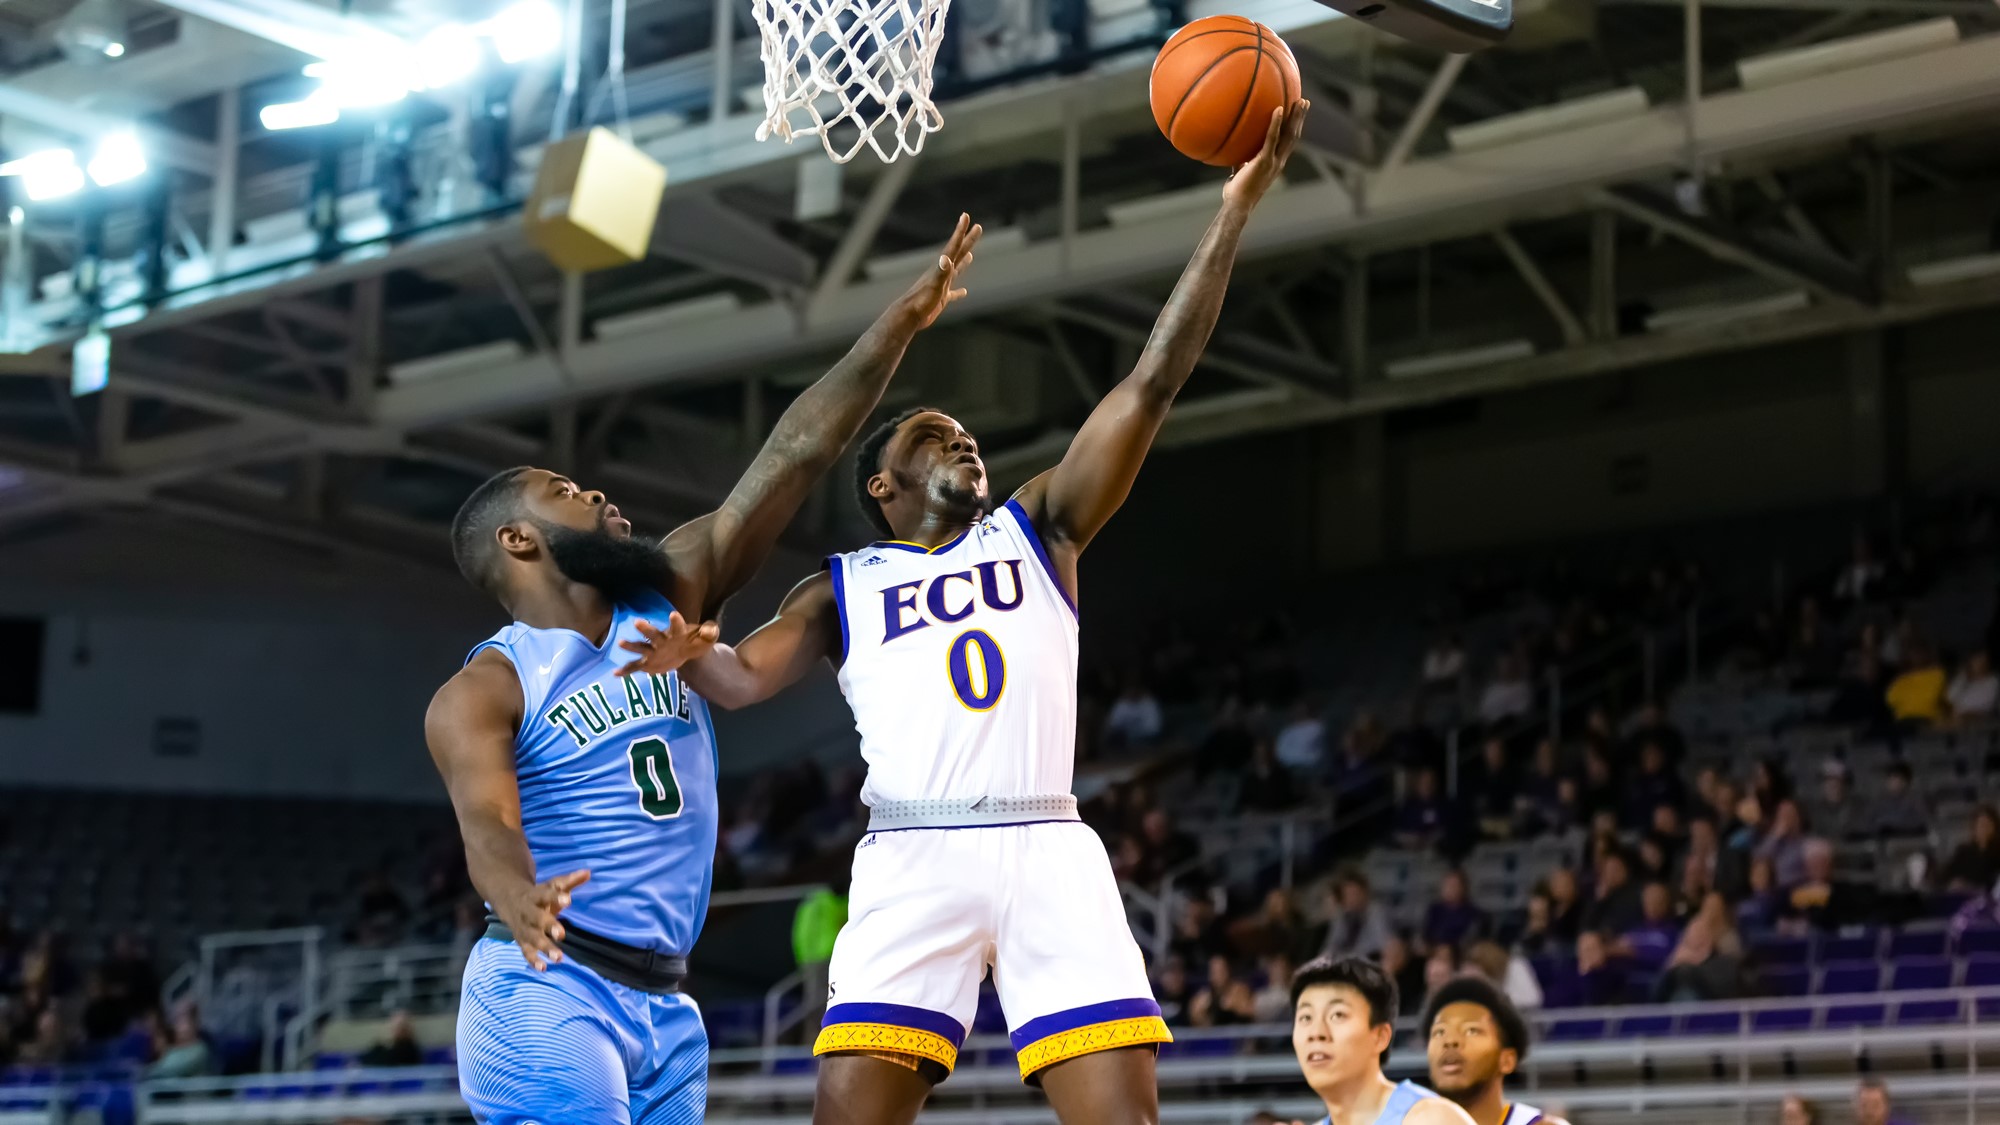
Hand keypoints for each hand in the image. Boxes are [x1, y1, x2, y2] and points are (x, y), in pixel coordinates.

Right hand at [496, 869, 589, 970]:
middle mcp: (528, 913)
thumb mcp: (551, 886)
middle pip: (537, 919)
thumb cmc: (539, 895)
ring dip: (545, 948)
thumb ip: (569, 881)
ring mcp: (524, 928)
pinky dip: (533, 960)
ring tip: (559, 958)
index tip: (568, 900)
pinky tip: (543, 968)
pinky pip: (526, 951)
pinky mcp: (522, 941)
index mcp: (536, 896)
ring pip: (533, 938)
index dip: (557, 897)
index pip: (546, 895)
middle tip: (561, 934)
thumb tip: (588, 873)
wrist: (509, 901)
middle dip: (549, 926)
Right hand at [615, 612, 720, 677]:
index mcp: (676, 633)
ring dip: (632, 646)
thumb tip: (712, 630)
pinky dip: (626, 670)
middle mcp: (662, 640)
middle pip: (654, 634)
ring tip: (621, 643)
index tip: (674, 614)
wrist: (685, 651)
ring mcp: (653, 651)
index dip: (676, 622)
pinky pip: (635, 666)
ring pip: (641, 647)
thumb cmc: (694, 642)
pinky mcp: (648, 662)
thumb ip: (709, 633)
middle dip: (646, 629)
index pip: (677, 627)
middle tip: (637, 622)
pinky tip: (615, 673)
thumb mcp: (705, 639)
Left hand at [889, 213, 981, 330]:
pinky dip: (959, 292)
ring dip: (963, 262)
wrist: (908, 316)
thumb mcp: (934, 285)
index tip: (965, 216)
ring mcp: (941, 286)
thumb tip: (947, 258)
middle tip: (978, 227)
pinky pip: (953, 293)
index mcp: (942, 267)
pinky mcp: (940, 299)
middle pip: (958, 253)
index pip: (954, 246)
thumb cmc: (920, 301)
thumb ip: (941, 272)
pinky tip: (964, 292)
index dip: (961, 231)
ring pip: (955, 271)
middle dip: (968, 240)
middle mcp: (942, 273)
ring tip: (970, 255)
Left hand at [1224, 99, 1307, 208]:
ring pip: (1289, 135)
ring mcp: (1274, 161)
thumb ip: (1241, 161)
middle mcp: (1279, 162)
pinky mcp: (1265, 161)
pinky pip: (1272, 138)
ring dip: (1295, 117)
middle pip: (1294, 136)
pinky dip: (1276, 123)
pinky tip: (1278, 109)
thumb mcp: (1240, 172)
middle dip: (1300, 118)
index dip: (1294, 128)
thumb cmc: (1237, 192)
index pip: (1288, 142)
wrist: (1238, 205)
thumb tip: (1234, 152)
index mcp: (1276, 163)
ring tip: (1300, 101)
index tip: (1297, 115)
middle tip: (1304, 102)